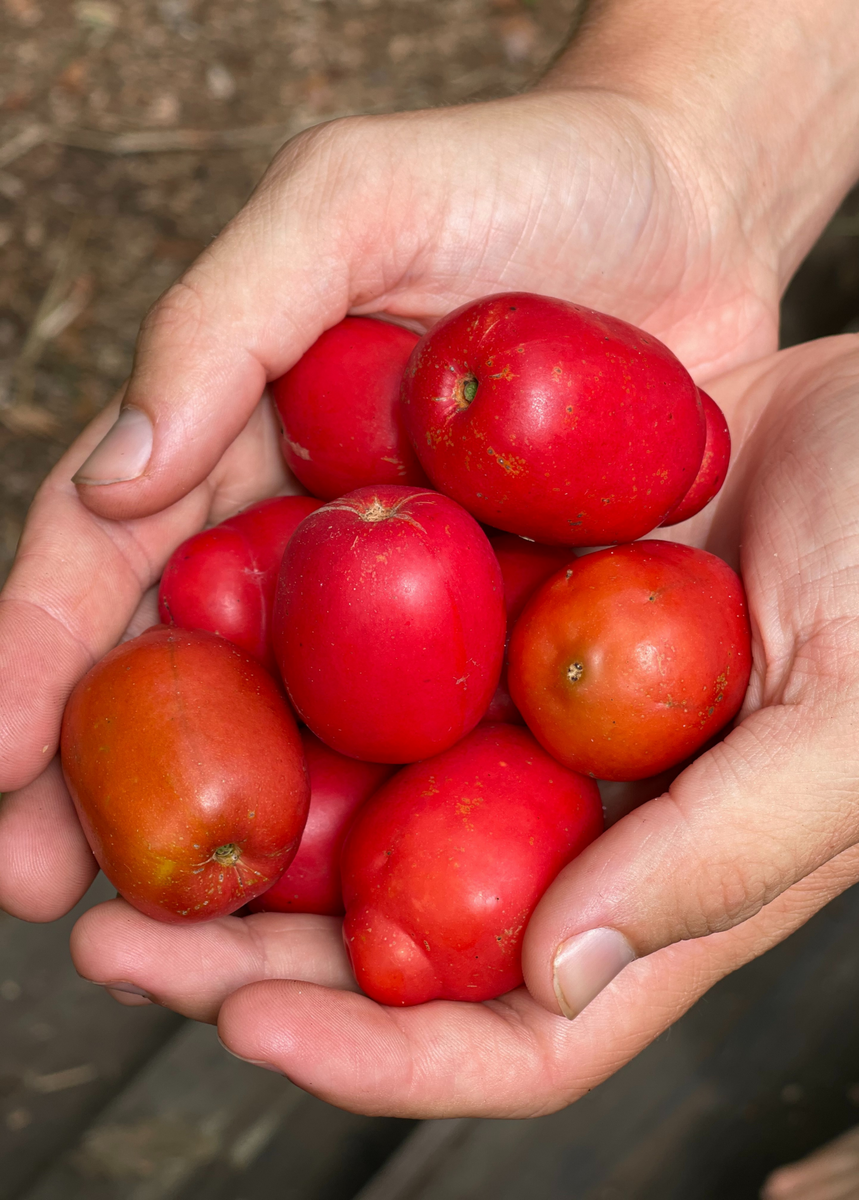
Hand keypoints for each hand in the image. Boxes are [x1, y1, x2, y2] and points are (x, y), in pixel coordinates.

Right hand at [0, 83, 792, 919]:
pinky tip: (350, 890)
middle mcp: (306, 536)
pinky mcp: (508, 625)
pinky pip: (440, 726)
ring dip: (227, 832)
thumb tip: (117, 477)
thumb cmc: (518, 177)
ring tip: (170, 936)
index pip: (111, 556)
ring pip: (297, 727)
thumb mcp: (352, 202)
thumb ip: (228, 320)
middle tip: (35, 889)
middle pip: (185, 670)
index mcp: (238, 441)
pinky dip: (387, 804)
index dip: (38, 656)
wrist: (690, 208)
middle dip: (100, 782)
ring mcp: (408, 595)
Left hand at [69, 333, 858, 1116]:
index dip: (380, 1055)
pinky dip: (284, 696)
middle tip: (111, 936)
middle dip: (251, 959)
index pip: (510, 1030)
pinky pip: (369, 678)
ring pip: (356, 812)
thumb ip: (719, 856)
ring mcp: (519, 721)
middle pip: (394, 938)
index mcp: (652, 880)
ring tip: (100, 830)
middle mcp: (568, 818)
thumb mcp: (842, 723)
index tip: (247, 1026)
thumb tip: (551, 972)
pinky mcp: (488, 622)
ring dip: (236, 836)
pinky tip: (196, 677)